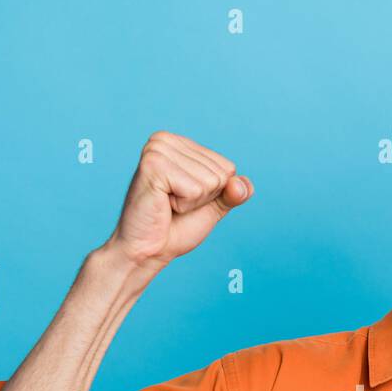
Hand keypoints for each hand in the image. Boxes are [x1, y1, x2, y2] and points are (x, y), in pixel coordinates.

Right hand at [105, 131, 251, 272]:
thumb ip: (233, 193)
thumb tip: (244, 185)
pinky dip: (184, 205)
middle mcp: (166, 140)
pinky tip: (163, 205)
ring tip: (168, 204)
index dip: (213, 193)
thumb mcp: (212, 206)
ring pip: (210, 181)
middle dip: (203, 198)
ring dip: (192, 202)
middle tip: (174, 205)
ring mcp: (158, 150)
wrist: (147, 251)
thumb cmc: (174, 228)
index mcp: (179, 143)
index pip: (227, 167)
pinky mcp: (153, 165)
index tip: (185, 199)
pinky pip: (195, 189)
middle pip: (221, 173)